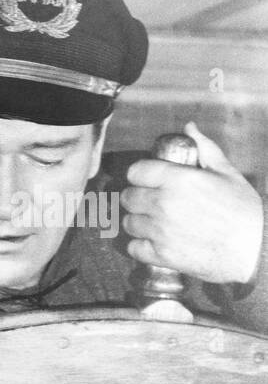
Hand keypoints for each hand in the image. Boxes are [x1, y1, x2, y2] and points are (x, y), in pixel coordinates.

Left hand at [123, 122, 264, 283]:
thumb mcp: (227, 173)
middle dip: (137, 197)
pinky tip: (156, 241)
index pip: (135, 171)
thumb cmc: (244, 210)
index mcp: (179, 180)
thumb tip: (189, 128)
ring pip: (128, 222)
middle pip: (127, 197)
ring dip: (139, 221)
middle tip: (152, 201)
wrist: (255, 248)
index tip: (148, 179)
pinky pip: (133, 247)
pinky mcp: (160, 255)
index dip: (140, 174)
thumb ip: (204, 149)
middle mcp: (164, 204)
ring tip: (156, 222)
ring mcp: (160, 231)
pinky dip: (142, 245)